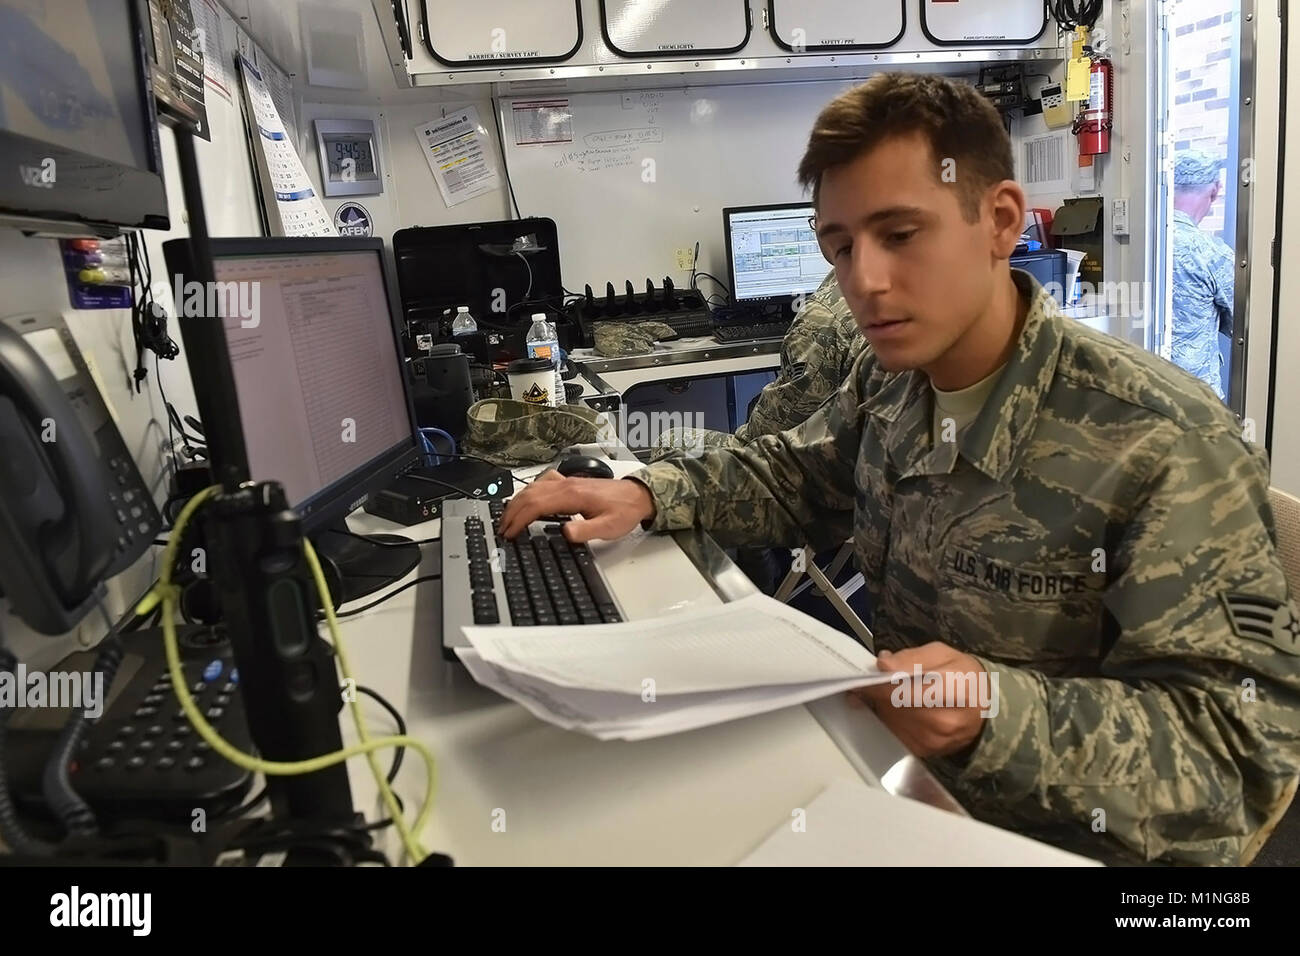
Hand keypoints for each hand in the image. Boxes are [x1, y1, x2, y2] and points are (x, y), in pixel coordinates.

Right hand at [498, 471, 656, 543]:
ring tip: (508, 518)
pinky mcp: (569, 483)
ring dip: (517, 502)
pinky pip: (542, 483)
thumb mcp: (608, 528)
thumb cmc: (624, 510)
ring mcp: (567, 482)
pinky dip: (528, 492)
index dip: (519, 519)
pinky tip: (527, 500)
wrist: (638, 495)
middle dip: (512, 512)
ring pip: (533, 487)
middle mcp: (566, 485)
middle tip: (502, 529)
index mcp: (572, 495)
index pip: (536, 505)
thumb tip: (564, 532)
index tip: (509, 533)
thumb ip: (586, 530)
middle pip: (529, 494)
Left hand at [849, 642, 989, 757]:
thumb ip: (913, 658)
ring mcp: (933, 740)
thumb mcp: (944, 655)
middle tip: (874, 679)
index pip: (908, 688)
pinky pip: (894, 732)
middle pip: (895, 704)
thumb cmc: (965, 678)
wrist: (984, 711)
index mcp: (955, 689)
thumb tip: (884, 664)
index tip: (869, 673)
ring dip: (883, 704)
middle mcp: (945, 720)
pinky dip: (890, 718)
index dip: (882, 681)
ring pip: (891, 718)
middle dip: (879, 690)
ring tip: (889, 693)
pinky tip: (897, 708)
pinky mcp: (924, 751)